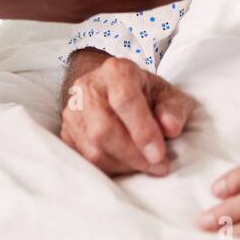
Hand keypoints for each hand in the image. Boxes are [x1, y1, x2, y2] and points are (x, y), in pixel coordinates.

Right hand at [60, 54, 195, 175]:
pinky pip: (84, 161)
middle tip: (158, 166)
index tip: (159, 155)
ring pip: (93, 149)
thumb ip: (174, 109)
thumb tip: (170, 128)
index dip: (143, 131)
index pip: (124, 100)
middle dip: (133, 154)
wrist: (118, 92)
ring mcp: (73, 111)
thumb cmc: (147, 95)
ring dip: (123, 165)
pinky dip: (109, 169)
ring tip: (144, 163)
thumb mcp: (169, 96)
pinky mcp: (66, 134)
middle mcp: (88, 87)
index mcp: (116, 71)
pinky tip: (126, 164)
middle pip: (104, 129)